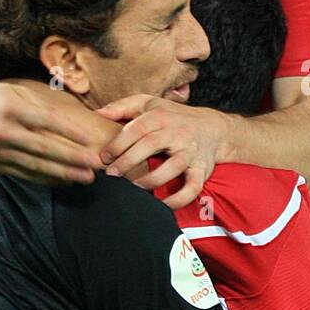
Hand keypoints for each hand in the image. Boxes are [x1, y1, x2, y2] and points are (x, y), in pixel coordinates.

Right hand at [0, 76, 103, 184]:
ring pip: (35, 164)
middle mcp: (2, 130)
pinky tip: (63, 180)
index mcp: (10, 106)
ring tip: (86, 177)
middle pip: (44, 147)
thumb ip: (41, 107)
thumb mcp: (16, 93)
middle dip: (73, 158)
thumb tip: (73, 122)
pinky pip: (24, 173)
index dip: (72, 132)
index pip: (47, 120)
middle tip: (96, 165)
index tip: (92, 141)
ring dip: (63, 172)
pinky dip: (45, 178)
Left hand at [96, 95, 227, 209]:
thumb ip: (122, 107)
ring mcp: (190, 151)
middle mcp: (177, 132)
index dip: (118, 144)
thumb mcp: (149, 104)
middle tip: (112, 175)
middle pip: (150, 145)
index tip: (103, 157)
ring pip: (173, 166)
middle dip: (128, 161)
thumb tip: (95, 113)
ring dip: (151, 180)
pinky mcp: (202, 169)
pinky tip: (162, 206)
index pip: (136, 128)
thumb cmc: (173, 117)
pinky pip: (192, 187)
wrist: (213, 127)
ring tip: (133, 188)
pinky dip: (179, 199)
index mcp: (160, 116)